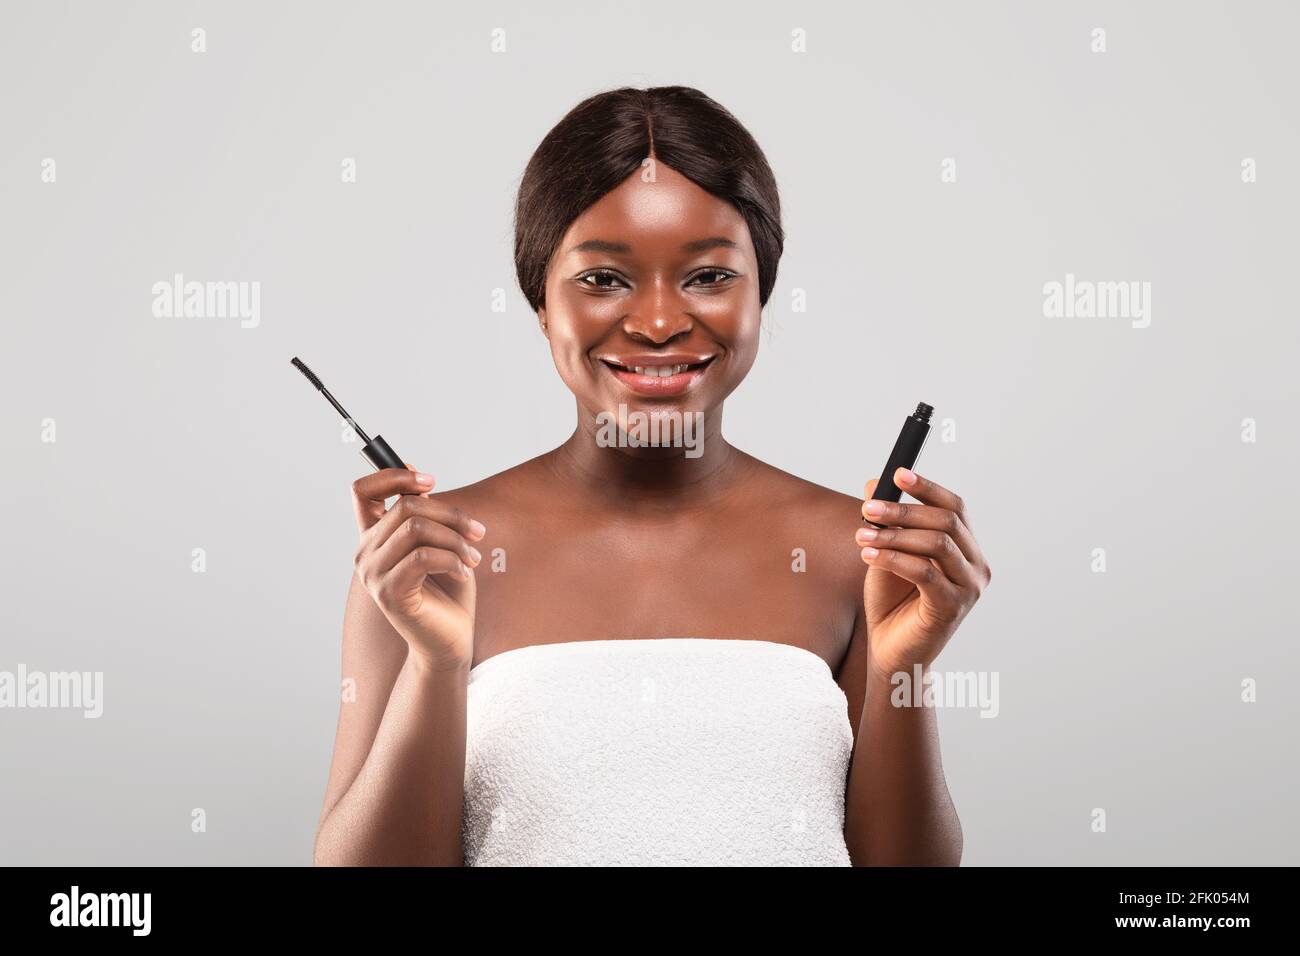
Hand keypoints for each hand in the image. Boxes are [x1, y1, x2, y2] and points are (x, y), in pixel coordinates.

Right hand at [350, 465, 485, 670]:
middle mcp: (365, 553)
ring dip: (456, 540)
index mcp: (374, 537)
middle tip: (478, 533)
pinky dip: (453, 560)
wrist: (451, 640)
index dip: (393, 476)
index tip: (431, 482)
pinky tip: (465, 573)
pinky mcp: (389, 593)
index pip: (363, 491)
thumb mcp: (440, 542)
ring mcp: (373, 574)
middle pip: (405, 507)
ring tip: (474, 557)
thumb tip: (415, 471)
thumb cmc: (448, 591)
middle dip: (451, 514)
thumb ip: (425, 512)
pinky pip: (424, 557)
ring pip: (416, 529)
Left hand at [854, 468, 990, 679]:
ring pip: (936, 543)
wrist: (890, 652)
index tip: (898, 473)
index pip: (955, 507)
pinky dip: (894, 558)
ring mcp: (969, 588)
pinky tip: (869, 554)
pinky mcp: (952, 607)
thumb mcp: (887, 553)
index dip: (928, 488)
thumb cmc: (891, 602)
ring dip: (894, 534)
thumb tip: (874, 482)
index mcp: (966, 549)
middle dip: (903, 510)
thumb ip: (887, 522)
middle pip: (946, 521)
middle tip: (867, 507)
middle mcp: (976, 566)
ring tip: (861, 533)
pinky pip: (925, 572)